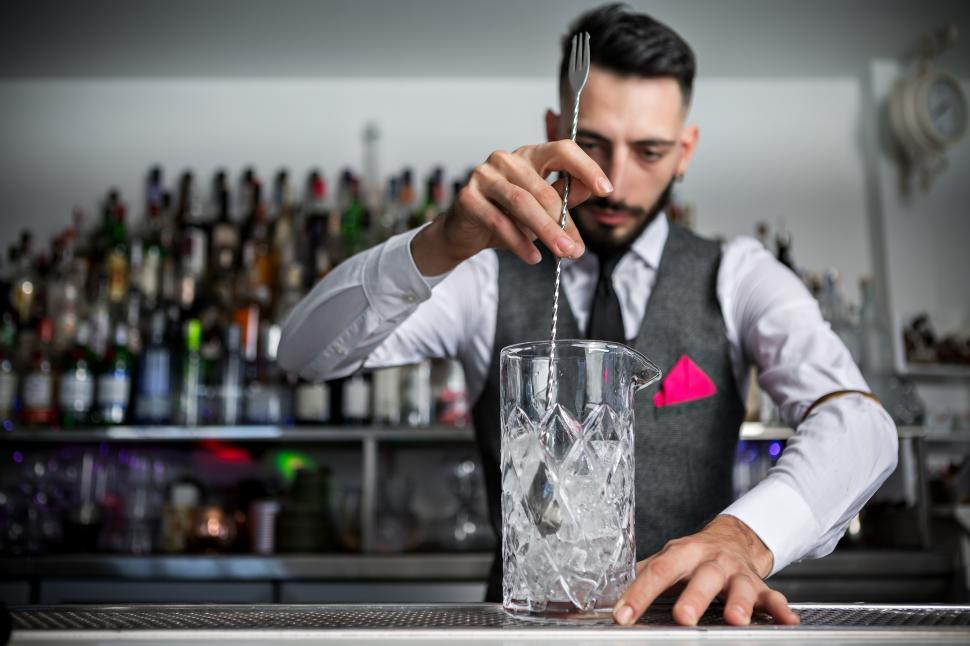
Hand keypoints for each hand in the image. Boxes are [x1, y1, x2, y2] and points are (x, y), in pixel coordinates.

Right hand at [410, 141, 612, 275]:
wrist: (463, 233)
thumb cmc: (505, 217)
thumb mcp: (541, 208)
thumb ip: (566, 195)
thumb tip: (593, 190)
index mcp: (529, 156)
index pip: (562, 150)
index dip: (586, 168)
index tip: (606, 190)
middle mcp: (505, 159)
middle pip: (543, 188)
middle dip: (563, 222)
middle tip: (576, 248)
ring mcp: (483, 175)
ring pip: (522, 203)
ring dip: (546, 231)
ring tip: (562, 252)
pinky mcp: (467, 197)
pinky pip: (498, 221)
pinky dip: (519, 242)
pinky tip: (533, 257)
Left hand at [612, 515, 799, 626]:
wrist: (733, 537)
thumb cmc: (693, 555)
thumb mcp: (668, 557)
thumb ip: (644, 573)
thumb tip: (605, 591)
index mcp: (683, 553)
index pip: (658, 572)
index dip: (639, 593)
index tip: (623, 614)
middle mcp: (711, 560)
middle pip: (702, 578)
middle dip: (694, 598)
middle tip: (683, 618)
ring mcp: (737, 573)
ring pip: (739, 587)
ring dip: (739, 604)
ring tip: (736, 620)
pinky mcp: (760, 585)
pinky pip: (773, 596)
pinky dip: (781, 608)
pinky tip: (787, 620)